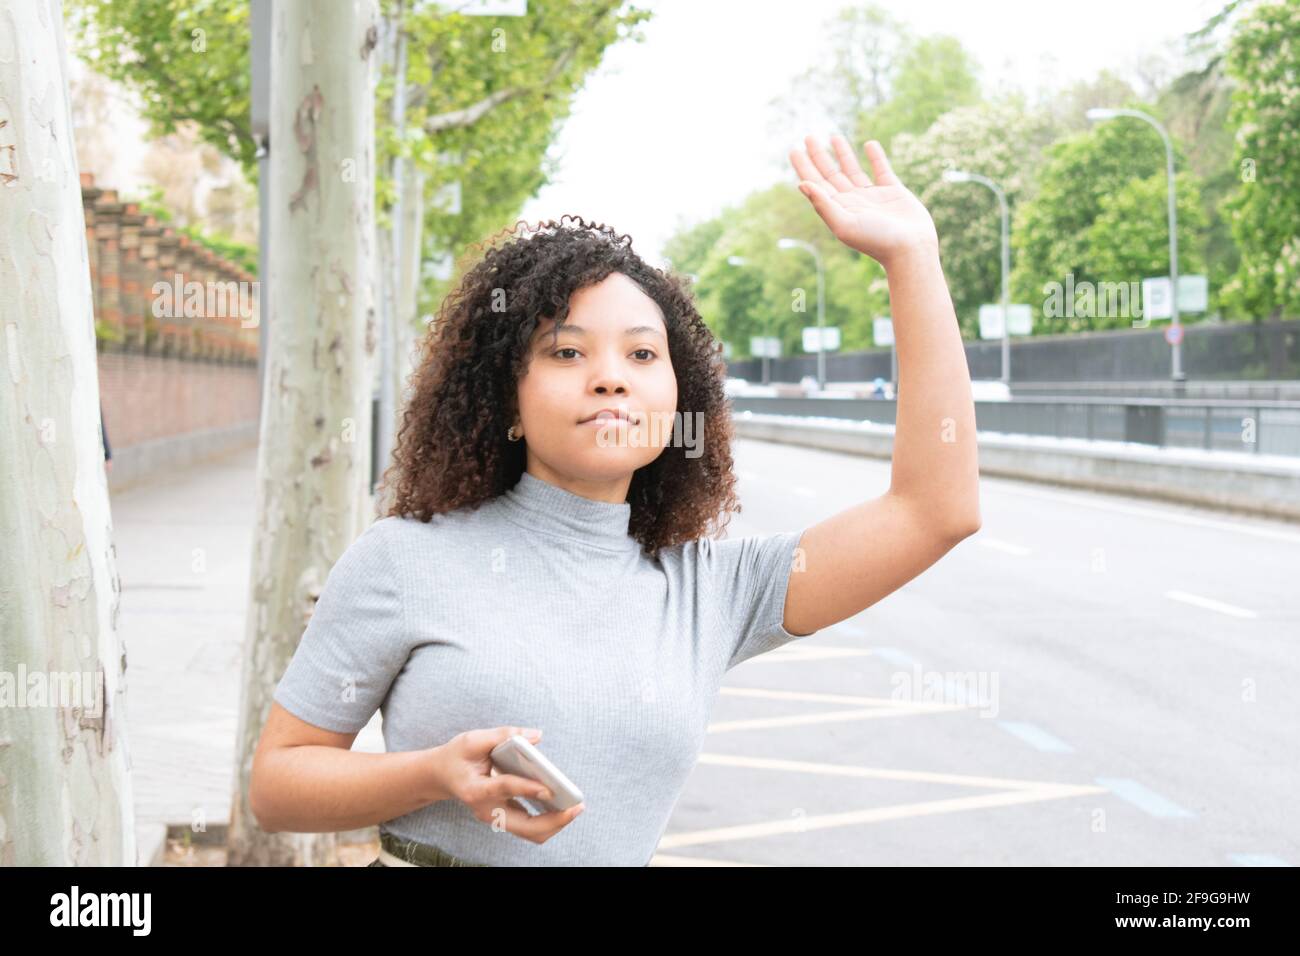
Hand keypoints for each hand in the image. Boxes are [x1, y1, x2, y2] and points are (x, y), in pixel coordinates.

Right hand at [434, 725, 584, 843]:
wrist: (442, 776)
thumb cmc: (457, 757)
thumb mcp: (472, 739)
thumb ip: (503, 734)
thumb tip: (536, 735)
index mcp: (475, 790)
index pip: (504, 789)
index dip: (527, 788)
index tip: (548, 788)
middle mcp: (486, 810)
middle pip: (524, 827)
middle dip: (554, 820)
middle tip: (576, 807)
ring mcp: (496, 817)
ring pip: (531, 833)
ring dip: (556, 823)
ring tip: (576, 807)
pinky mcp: (505, 817)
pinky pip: (531, 826)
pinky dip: (550, 819)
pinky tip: (565, 805)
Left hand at [790, 134, 937, 268]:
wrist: (910, 248)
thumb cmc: (876, 241)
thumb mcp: (844, 224)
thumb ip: (823, 204)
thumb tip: (801, 184)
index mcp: (838, 209)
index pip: (816, 184)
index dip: (805, 167)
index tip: (794, 149)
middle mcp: (852, 202)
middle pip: (831, 174)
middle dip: (819, 156)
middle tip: (809, 137)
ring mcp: (872, 196)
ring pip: (853, 169)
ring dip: (843, 153)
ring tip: (834, 137)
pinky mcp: (893, 192)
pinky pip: (881, 170)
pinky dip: (875, 157)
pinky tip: (869, 144)